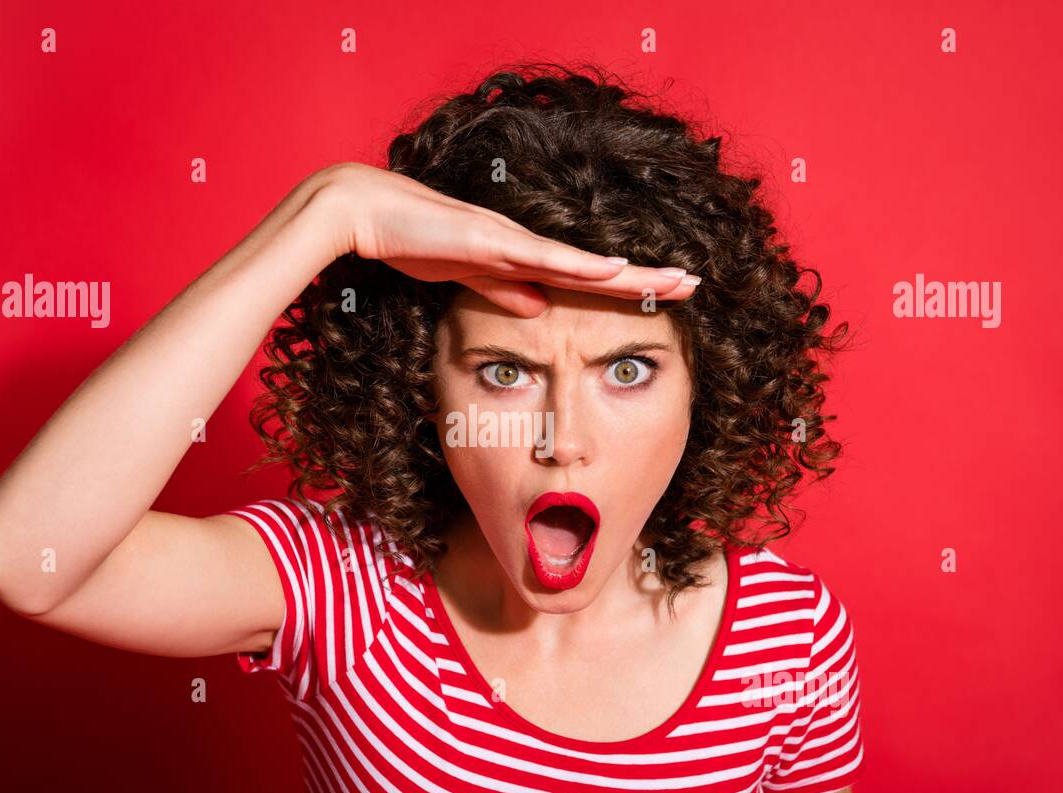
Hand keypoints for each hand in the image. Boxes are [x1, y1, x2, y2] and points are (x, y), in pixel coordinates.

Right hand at [311, 162, 698, 316]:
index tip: (664, 296)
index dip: (626, 288)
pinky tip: (616, 271)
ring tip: (677, 280)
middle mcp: (526, 245)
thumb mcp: (465, 278)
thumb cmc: (410, 241)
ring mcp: (512, 240)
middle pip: (599, 267)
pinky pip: (545, 258)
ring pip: (586, 262)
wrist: (366, 213)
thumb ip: (502, 289)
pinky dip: (582, 267)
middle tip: (696, 285)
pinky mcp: (492, 241)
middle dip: (648, 278)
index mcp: (520, 258)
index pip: (585, 278)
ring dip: (633, 274)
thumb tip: (540, 308)